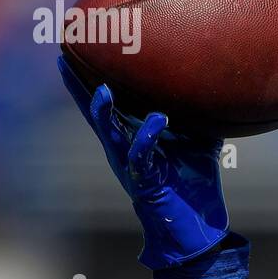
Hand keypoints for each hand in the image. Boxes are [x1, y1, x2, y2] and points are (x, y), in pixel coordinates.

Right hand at [58, 56, 228, 268]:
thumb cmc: (194, 184)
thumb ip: (200, 117)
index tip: (72, 52)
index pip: (108, 105)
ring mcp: (131, 165)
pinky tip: (157, 119)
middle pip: (95, 114)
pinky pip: (141, 156)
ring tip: (103, 90)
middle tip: (64, 59)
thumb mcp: (199, 143)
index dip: (88, 81)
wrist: (197, 226)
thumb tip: (214, 88)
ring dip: (104, 113)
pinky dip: (148, 137)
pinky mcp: (145, 181)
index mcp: (133, 138)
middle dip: (79, 88)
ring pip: (110, 134)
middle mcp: (125, 150)